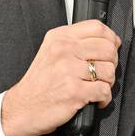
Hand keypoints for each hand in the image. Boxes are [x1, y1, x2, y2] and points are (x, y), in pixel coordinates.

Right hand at [1, 19, 120, 135]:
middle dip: (112, 63)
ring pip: (109, 70)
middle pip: (107, 48)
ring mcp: (68, 71)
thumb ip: (75, 43)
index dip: (110, 39)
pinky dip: (104, 99)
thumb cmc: (38, 84)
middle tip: (103, 73)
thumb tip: (107, 42)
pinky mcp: (74, 91)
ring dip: (108, 82)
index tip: (111, 48)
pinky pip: (104, 90)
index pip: (97, 27)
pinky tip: (95, 100)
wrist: (22, 108)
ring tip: (97, 87)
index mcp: (60, 38)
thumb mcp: (51, 52)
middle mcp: (64, 50)